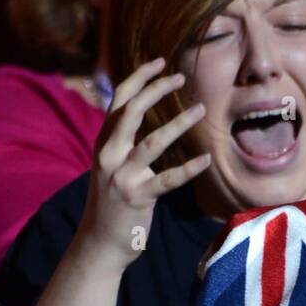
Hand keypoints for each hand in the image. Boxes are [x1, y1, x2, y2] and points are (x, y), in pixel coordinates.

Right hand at [80, 59, 209, 270]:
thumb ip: (121, 142)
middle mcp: (109, 154)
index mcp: (103, 143)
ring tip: (200, 110)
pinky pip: (167, 180)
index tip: (160, 63)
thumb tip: (138, 116)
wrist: (99, 242)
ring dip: (178, 123)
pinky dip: (188, 169)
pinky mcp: (137, 197)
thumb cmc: (111, 203)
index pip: (119, 100)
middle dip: (155, 89)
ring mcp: (122, 176)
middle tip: (180, 77)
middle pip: (132, 111)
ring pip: (152, 141)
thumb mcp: (109, 166)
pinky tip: (206, 160)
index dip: (139, 78)